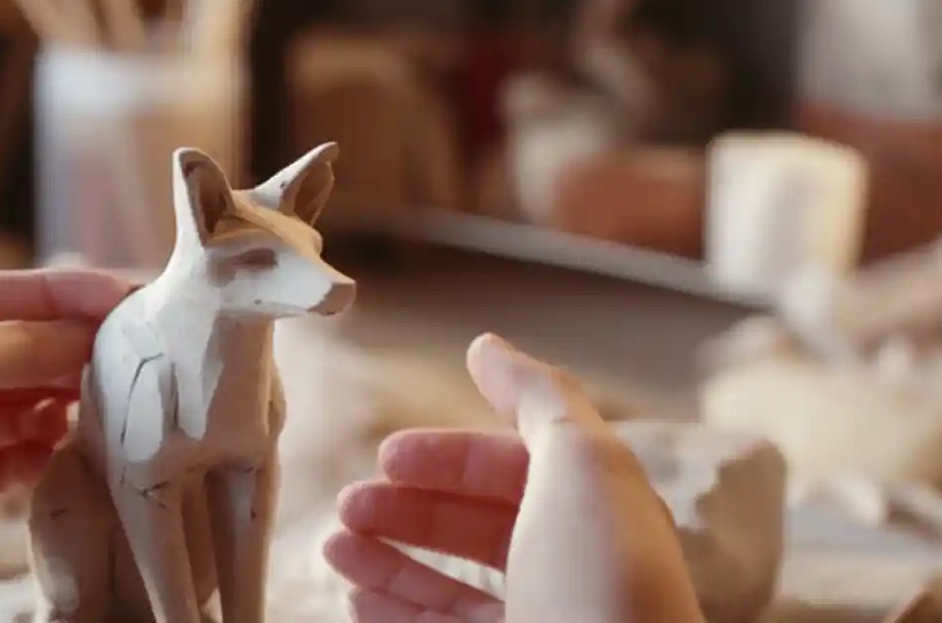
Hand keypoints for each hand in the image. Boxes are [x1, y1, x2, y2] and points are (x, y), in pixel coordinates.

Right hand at [325, 334, 702, 622]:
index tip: (388, 455)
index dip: (450, 455)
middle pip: (476, 526)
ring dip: (386, 560)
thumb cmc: (605, 585)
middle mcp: (568, 571)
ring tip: (336, 548)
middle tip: (350, 504)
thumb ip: (537, 396)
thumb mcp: (582, 464)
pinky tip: (356, 601)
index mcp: (595, 514)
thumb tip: (488, 346)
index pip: (514, 469)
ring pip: (448, 587)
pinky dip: (392, 613)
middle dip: (407, 507)